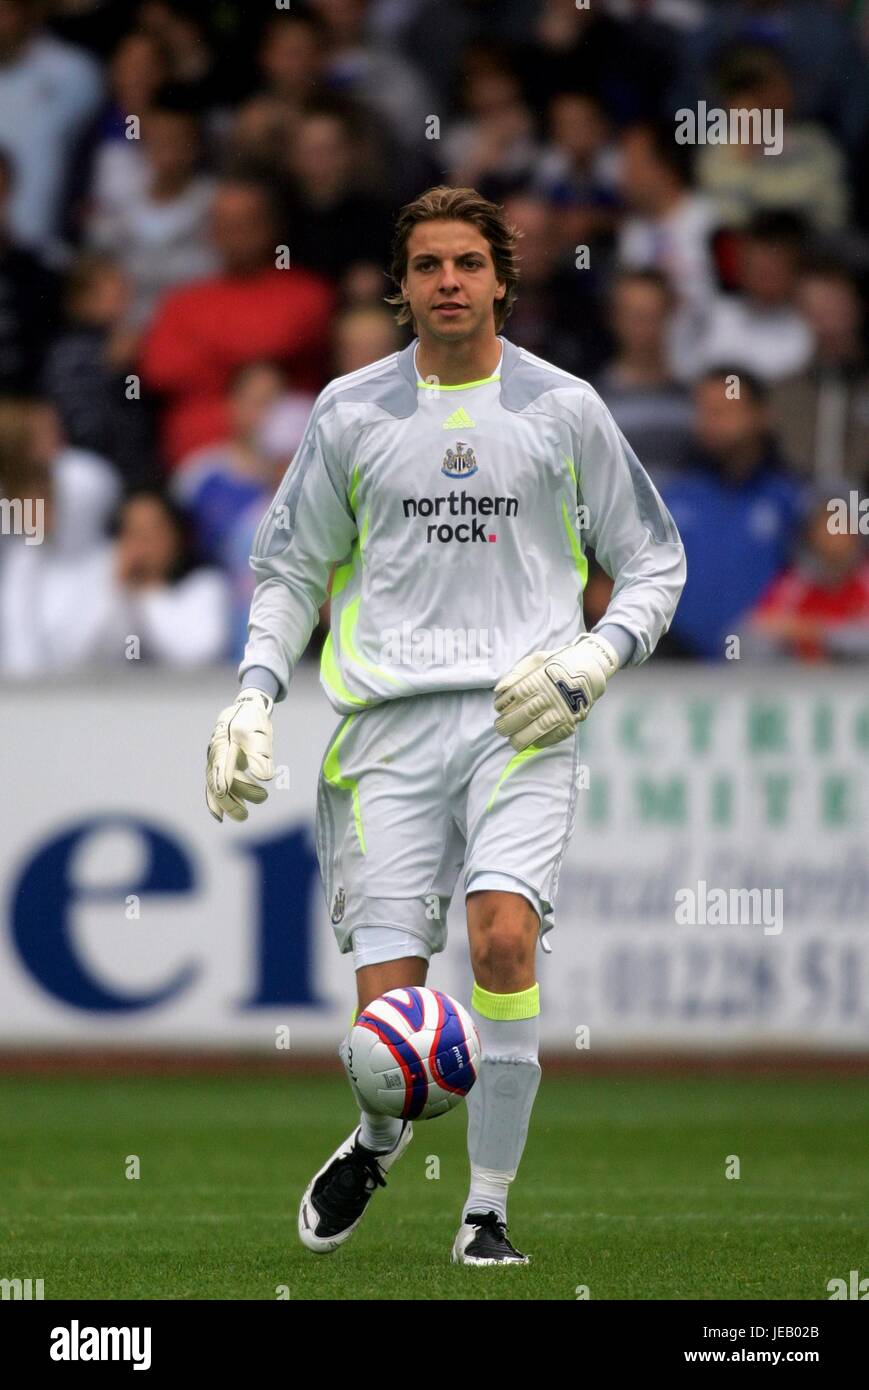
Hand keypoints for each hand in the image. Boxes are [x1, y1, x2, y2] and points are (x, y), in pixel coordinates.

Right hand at [206, 689, 274, 821]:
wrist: (245, 708)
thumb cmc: (253, 720)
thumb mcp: (259, 733)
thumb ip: (261, 754)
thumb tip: (265, 777)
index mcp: (224, 744)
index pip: (220, 765)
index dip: (221, 780)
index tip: (224, 794)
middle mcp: (215, 755)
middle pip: (218, 781)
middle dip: (230, 799)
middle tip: (247, 813)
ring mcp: (216, 761)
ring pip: (217, 787)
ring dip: (229, 802)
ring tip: (244, 816)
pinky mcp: (221, 766)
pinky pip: (216, 786)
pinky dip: (217, 801)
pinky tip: (222, 816)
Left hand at [493, 633, 617, 751]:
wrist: (589, 669)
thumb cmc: (557, 664)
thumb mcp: (536, 660)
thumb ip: (516, 674)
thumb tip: (498, 691)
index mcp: (540, 679)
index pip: (515, 696)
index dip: (502, 705)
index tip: (498, 708)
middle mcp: (550, 696)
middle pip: (524, 715)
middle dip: (507, 725)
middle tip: (500, 727)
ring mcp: (562, 710)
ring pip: (538, 730)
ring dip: (521, 739)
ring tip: (513, 741)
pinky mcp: (572, 721)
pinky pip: (554, 737)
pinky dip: (540, 742)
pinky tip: (532, 741)